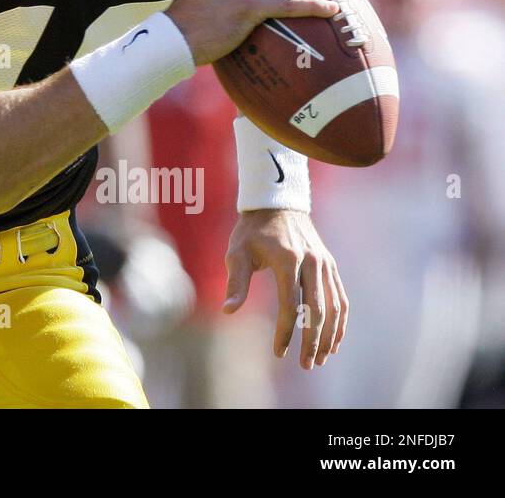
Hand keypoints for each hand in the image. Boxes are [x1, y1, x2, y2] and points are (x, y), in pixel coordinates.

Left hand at [223, 209, 347, 368]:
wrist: (277, 204)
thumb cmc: (251, 231)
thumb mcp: (237, 252)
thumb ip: (236, 283)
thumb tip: (228, 311)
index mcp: (287, 259)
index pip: (290, 304)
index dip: (285, 331)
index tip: (279, 352)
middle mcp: (311, 262)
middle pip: (317, 310)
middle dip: (312, 341)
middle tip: (305, 364)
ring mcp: (324, 264)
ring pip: (334, 307)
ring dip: (329, 336)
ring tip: (320, 358)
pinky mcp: (330, 266)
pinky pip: (340, 298)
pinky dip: (339, 321)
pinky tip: (333, 340)